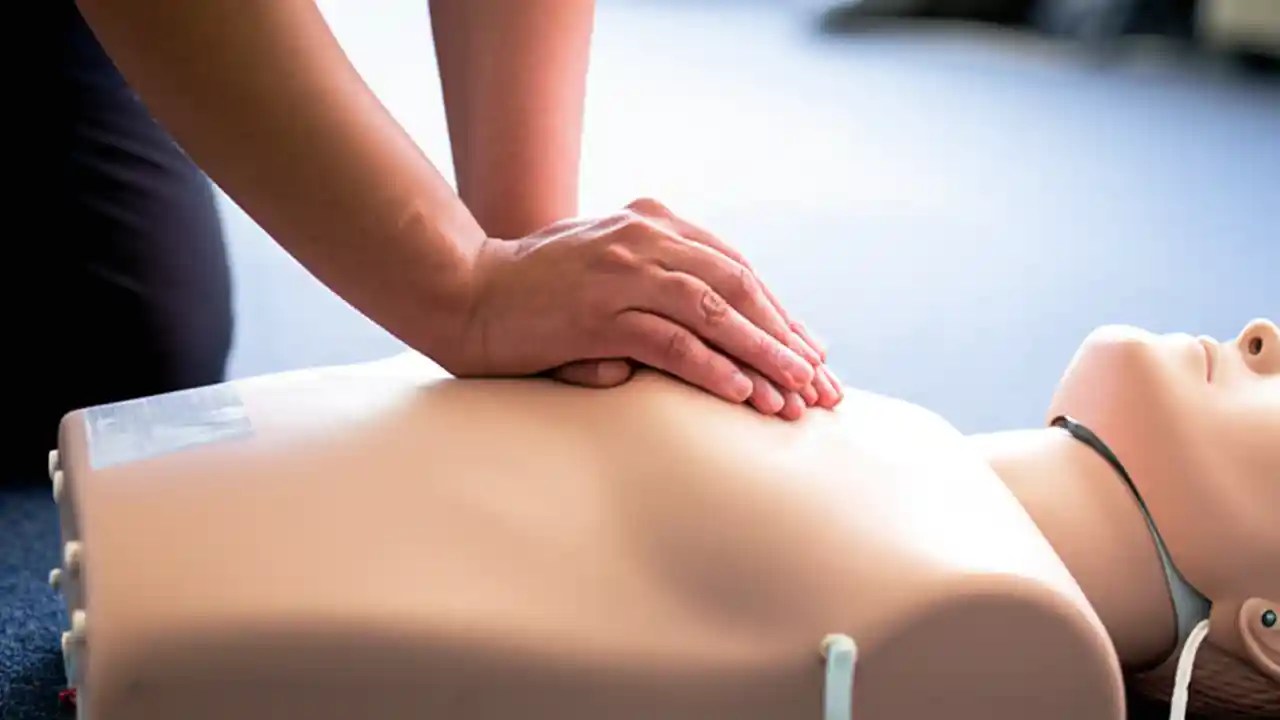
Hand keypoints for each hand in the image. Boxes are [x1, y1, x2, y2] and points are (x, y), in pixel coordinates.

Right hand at [455, 198, 841, 414]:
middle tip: (820, 384)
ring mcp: (621, 273)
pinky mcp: (596, 313)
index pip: (733, 268)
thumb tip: (718, 335)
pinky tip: (743, 394)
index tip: (810, 354)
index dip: (778, 313)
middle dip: (784, 337)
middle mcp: (644, 238)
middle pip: (736, 287)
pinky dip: (712, 368)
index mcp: (652, 222)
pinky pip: (669, 342)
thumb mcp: (606, 267)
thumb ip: (657, 284)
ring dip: (762, 355)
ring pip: (713, 313)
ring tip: (797, 395)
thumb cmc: (536, 289)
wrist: (464, 291)